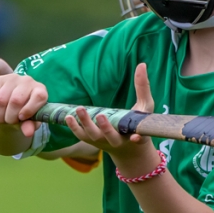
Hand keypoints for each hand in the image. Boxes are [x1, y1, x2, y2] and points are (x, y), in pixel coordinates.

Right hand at [0, 72, 48, 136]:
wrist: (12, 105)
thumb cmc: (25, 114)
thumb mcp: (29, 121)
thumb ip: (30, 126)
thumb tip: (28, 133)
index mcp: (40, 90)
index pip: (38, 97)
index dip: (29, 110)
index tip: (21, 118)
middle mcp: (28, 81)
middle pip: (16, 100)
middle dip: (10, 117)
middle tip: (9, 122)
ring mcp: (12, 78)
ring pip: (1, 100)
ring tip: (1, 120)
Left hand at [64, 62, 159, 178]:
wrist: (127, 148)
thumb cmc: (137, 122)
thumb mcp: (145, 105)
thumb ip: (143, 87)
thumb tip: (142, 64)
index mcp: (134, 135)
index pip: (138, 138)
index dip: (137, 138)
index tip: (136, 137)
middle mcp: (118, 141)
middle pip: (111, 137)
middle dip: (106, 128)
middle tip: (101, 116)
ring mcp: (103, 142)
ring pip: (93, 136)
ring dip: (85, 124)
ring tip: (79, 109)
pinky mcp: (91, 140)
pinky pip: (82, 136)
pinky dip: (75, 128)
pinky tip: (68, 116)